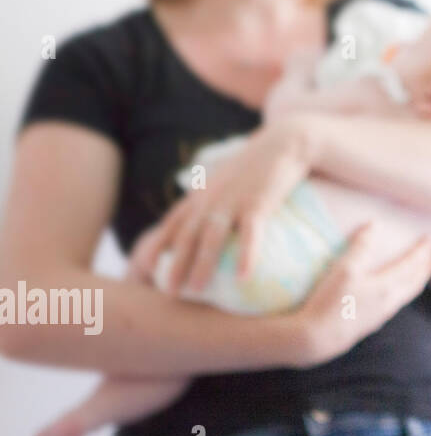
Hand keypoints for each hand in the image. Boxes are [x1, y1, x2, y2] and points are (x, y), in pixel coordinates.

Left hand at [128, 116, 317, 296]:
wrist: (282, 143)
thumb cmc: (254, 166)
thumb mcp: (223, 181)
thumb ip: (208, 201)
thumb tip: (199, 228)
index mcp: (200, 195)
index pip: (171, 224)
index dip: (155, 247)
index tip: (143, 270)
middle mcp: (210, 199)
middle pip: (186, 236)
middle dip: (174, 264)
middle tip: (169, 292)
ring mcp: (232, 201)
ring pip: (211, 237)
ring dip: (202, 264)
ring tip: (197, 289)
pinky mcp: (258, 203)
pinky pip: (249, 233)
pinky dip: (245, 255)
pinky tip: (242, 276)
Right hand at [289, 223, 430, 367]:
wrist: (316, 339)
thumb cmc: (331, 302)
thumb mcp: (344, 269)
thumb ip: (360, 247)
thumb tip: (374, 225)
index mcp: (386, 286)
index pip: (411, 265)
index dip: (422, 251)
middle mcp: (389, 302)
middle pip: (414, 283)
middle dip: (425, 268)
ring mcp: (380, 315)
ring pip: (406, 295)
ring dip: (417, 281)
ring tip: (421, 274)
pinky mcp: (370, 324)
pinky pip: (396, 304)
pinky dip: (404, 293)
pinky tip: (396, 295)